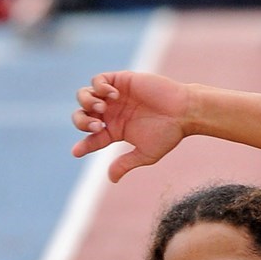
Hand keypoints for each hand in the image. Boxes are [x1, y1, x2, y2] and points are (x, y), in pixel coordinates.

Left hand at [71, 71, 191, 182]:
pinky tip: (113, 95)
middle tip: (97, 125)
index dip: (83, 145)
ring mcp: (115, 96)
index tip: (77, 152)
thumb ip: (126, 163)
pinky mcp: (121, 80)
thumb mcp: (146, 154)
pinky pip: (98, 80)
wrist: (184, 112)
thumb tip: (111, 179)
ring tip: (102, 108)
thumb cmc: (169, 133)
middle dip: (82, 122)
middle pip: (82, 115)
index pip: (92, 138)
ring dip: (87, 102)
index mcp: (116, 130)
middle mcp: (112, 113)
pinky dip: (99, 87)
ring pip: (85, 95)